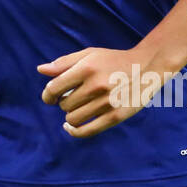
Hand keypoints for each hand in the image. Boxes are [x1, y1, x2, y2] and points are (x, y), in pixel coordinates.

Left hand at [37, 47, 160, 138]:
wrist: (146, 67)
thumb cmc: (112, 60)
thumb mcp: (89, 55)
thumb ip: (64, 63)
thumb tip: (40, 70)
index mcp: (87, 68)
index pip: (54, 88)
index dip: (47, 95)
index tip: (49, 97)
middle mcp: (96, 85)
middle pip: (64, 105)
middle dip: (64, 102)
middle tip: (74, 97)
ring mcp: (107, 102)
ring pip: (73, 119)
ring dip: (71, 115)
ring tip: (78, 107)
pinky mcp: (116, 116)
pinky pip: (87, 131)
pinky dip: (74, 131)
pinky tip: (70, 127)